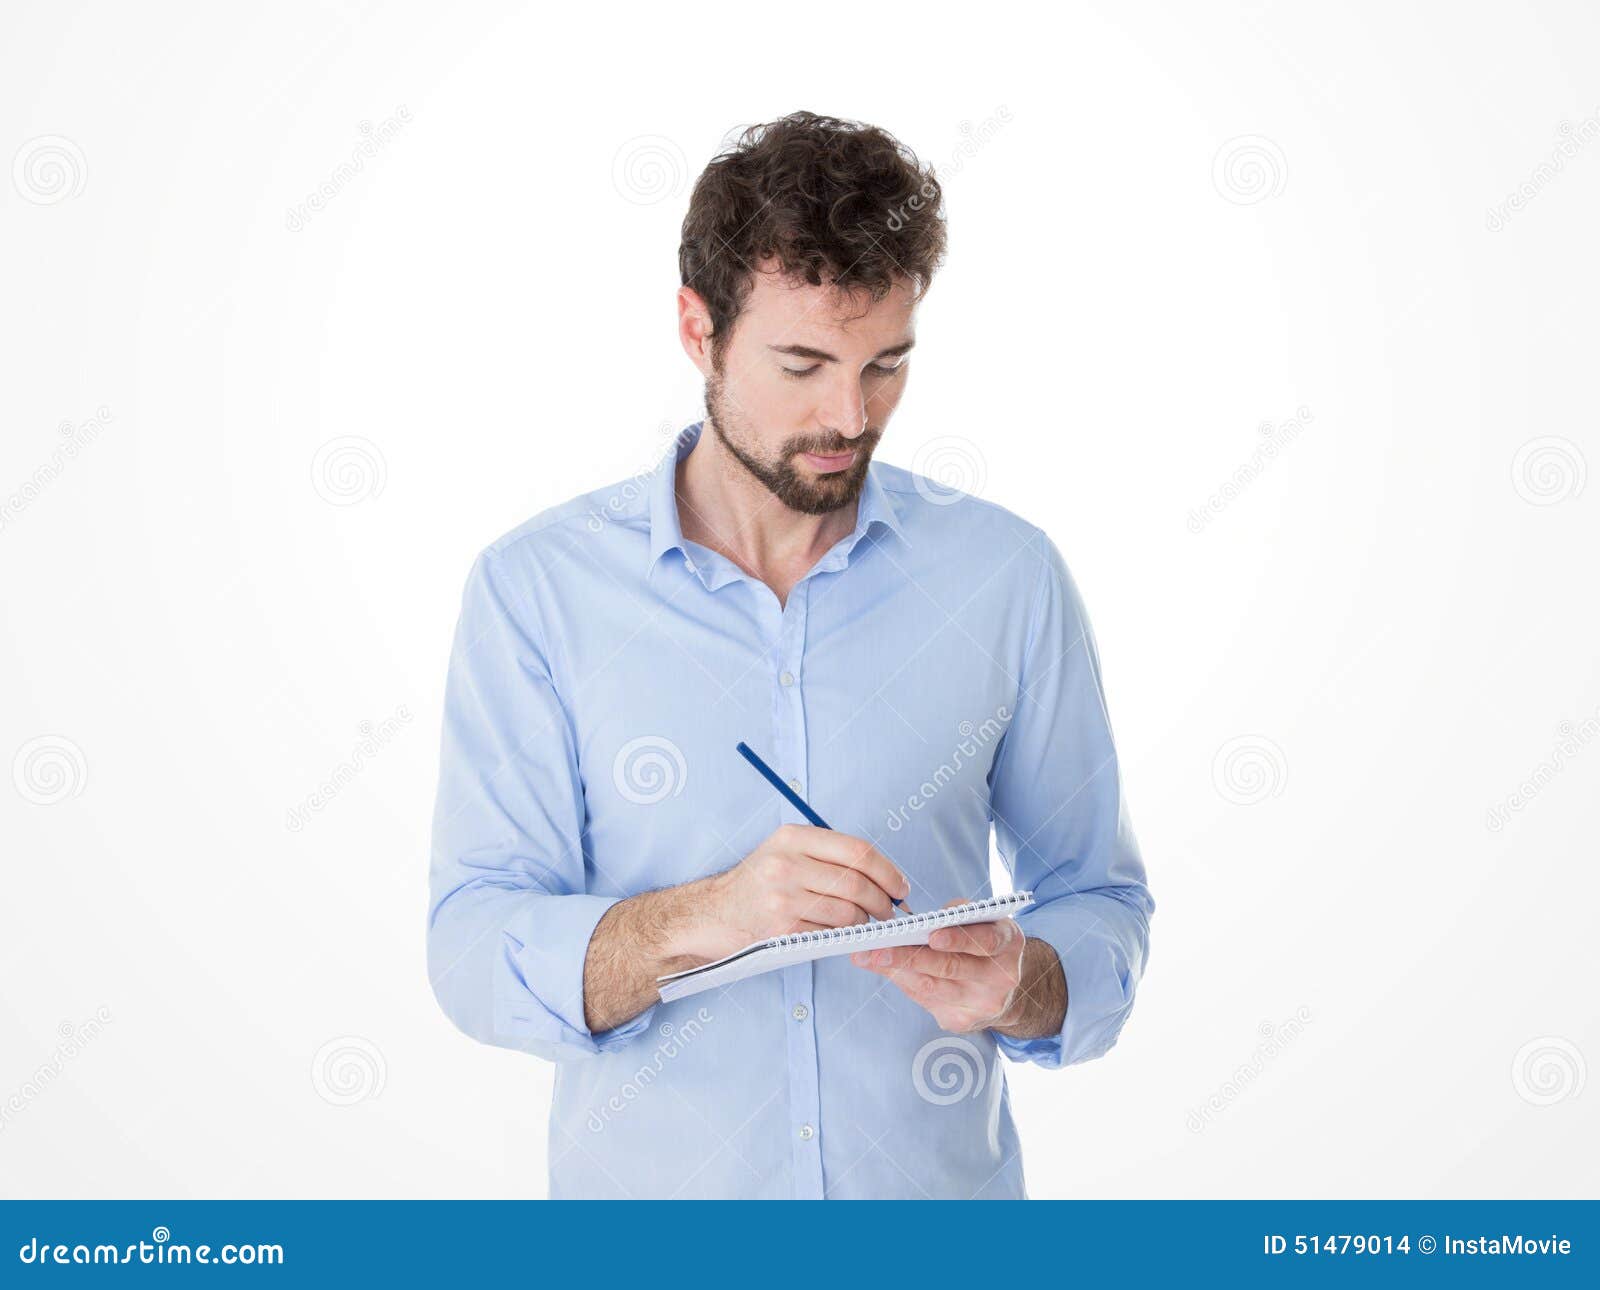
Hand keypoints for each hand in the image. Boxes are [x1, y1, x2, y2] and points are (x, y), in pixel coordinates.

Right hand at [672, 824, 909, 962]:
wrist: (710, 915)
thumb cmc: (754, 886)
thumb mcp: (783, 852)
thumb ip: (826, 855)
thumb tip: (880, 873)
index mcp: (793, 837)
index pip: (856, 850)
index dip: (887, 870)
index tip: (900, 885)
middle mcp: (787, 863)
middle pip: (856, 882)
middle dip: (883, 901)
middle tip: (890, 911)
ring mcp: (783, 897)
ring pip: (848, 911)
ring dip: (866, 922)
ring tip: (866, 923)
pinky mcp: (781, 929)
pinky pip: (830, 934)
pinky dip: (845, 937)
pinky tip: (844, 935)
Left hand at [851, 899, 1025, 1032]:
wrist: (1007, 992)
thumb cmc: (984, 944)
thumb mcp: (982, 922)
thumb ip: (955, 916)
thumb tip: (915, 923)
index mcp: (1008, 944)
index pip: (985, 941)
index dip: (959, 938)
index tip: (932, 935)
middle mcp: (1000, 977)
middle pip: (952, 968)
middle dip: (912, 957)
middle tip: (879, 949)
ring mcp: (982, 1005)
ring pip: (933, 987)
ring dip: (898, 971)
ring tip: (870, 957)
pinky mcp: (962, 1021)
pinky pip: (925, 1000)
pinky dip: (902, 982)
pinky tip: (884, 970)